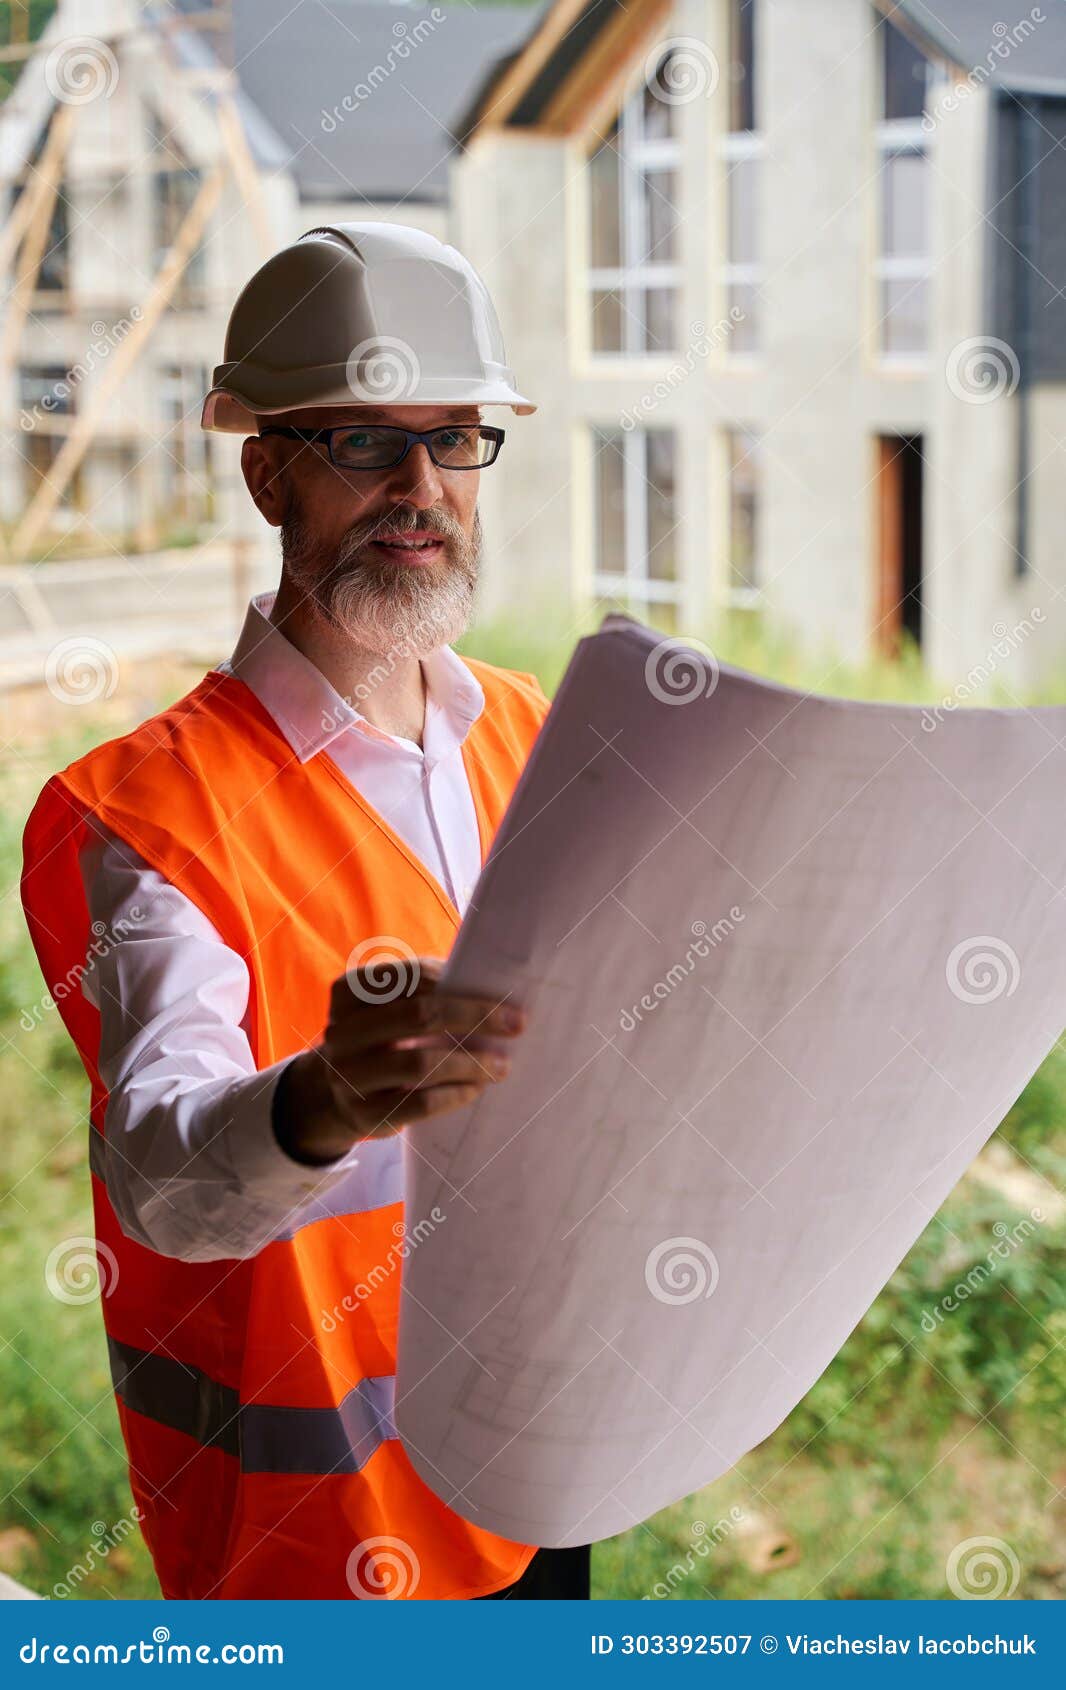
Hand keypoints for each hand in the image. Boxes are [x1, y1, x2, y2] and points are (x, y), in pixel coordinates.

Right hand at [273, 957, 526, 1164]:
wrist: (336, 1093)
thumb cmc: (380, 1039)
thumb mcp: (387, 1009)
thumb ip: (424, 992)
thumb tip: (493, 986)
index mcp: (349, 992)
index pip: (408, 976)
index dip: (457, 983)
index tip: (504, 997)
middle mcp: (342, 1032)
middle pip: (418, 1014)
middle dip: (475, 1017)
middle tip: (516, 1025)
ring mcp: (347, 1075)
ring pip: (418, 1062)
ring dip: (470, 1062)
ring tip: (500, 1066)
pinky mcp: (362, 1114)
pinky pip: (417, 1103)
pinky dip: (454, 1094)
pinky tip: (475, 1089)